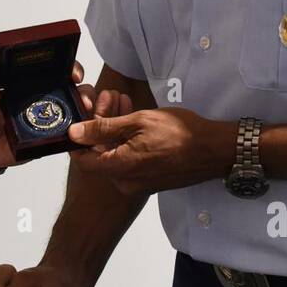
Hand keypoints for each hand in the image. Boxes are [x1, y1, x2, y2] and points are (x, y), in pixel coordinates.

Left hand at [0, 61, 131, 169]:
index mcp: (31, 85)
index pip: (57, 70)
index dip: (70, 68)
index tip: (73, 74)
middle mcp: (46, 100)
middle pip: (75, 91)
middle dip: (86, 93)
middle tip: (83, 101)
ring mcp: (51, 121)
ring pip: (78, 114)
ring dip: (87, 115)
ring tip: (86, 120)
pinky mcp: (51, 141)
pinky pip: (71, 138)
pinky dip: (80, 137)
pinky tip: (84, 139)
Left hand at [64, 106, 234, 196]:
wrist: (213, 150)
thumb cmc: (179, 133)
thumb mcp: (137, 122)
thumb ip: (103, 128)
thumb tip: (74, 133)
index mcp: (120, 168)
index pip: (82, 161)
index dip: (78, 140)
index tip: (81, 119)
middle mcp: (126, 183)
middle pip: (100, 156)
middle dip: (100, 127)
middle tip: (109, 101)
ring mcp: (139, 185)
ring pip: (115, 157)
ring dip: (115, 132)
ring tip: (123, 104)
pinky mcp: (150, 183)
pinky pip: (130, 163)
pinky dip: (128, 143)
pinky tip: (135, 122)